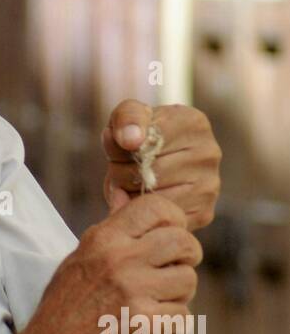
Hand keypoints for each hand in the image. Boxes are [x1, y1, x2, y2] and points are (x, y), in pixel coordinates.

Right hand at [22, 194, 202, 333]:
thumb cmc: (64, 307)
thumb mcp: (80, 257)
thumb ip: (110, 229)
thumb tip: (123, 195)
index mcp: (103, 239)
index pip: (156, 208)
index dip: (174, 219)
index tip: (173, 233)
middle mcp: (120, 259)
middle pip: (183, 242)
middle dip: (188, 256)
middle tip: (175, 270)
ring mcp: (134, 291)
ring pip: (188, 280)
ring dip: (180, 294)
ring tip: (158, 302)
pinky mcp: (145, 324)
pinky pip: (182, 315)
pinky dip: (172, 324)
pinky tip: (151, 326)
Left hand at [102, 100, 220, 230]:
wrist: (155, 162)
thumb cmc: (139, 135)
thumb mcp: (127, 116)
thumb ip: (127, 118)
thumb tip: (131, 139)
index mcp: (193, 123)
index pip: (145, 142)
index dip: (122, 148)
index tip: (124, 145)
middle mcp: (209, 154)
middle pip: (148, 172)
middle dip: (122, 172)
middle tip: (124, 167)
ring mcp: (210, 186)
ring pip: (151, 198)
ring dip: (129, 194)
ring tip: (134, 183)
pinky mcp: (203, 213)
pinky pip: (160, 217)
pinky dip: (144, 212)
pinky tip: (145, 199)